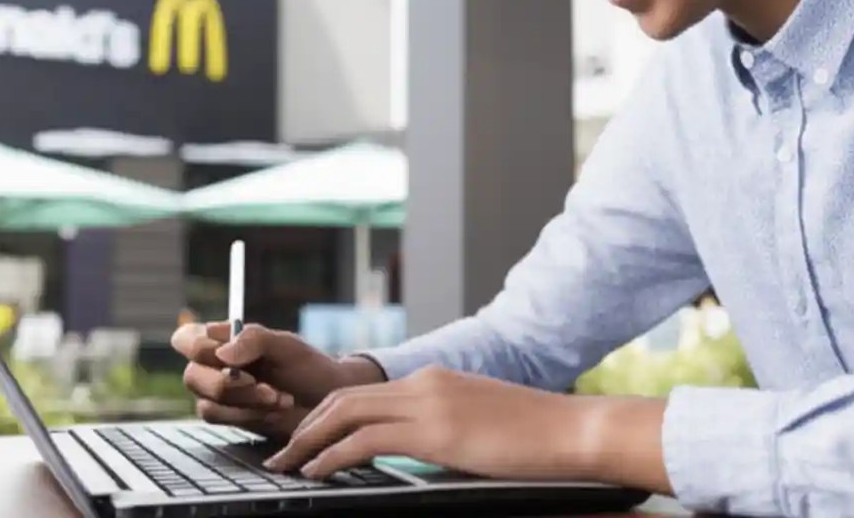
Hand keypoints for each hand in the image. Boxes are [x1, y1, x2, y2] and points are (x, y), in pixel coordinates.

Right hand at [171, 321, 385, 439]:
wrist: (326, 399)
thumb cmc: (306, 366)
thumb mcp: (285, 345)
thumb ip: (254, 340)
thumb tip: (221, 354)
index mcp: (221, 339)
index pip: (185, 339)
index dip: (198, 347)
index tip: (227, 355)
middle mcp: (212, 366)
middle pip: (192, 376)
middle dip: (228, 384)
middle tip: (260, 384)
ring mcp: (218, 394)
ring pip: (207, 403)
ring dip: (245, 401)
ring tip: (280, 396)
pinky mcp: (230, 417)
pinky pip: (221, 419)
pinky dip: (248, 414)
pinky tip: (276, 407)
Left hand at [262, 366, 643, 484]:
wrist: (572, 430)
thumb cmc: (536, 437)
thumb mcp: (479, 426)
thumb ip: (444, 429)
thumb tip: (420, 453)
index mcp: (434, 380)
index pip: (364, 393)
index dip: (327, 416)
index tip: (304, 440)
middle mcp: (424, 383)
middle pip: (344, 398)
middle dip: (305, 426)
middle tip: (281, 454)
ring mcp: (427, 403)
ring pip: (346, 414)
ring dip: (308, 441)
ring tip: (287, 466)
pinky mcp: (433, 432)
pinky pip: (364, 440)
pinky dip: (331, 456)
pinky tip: (317, 472)